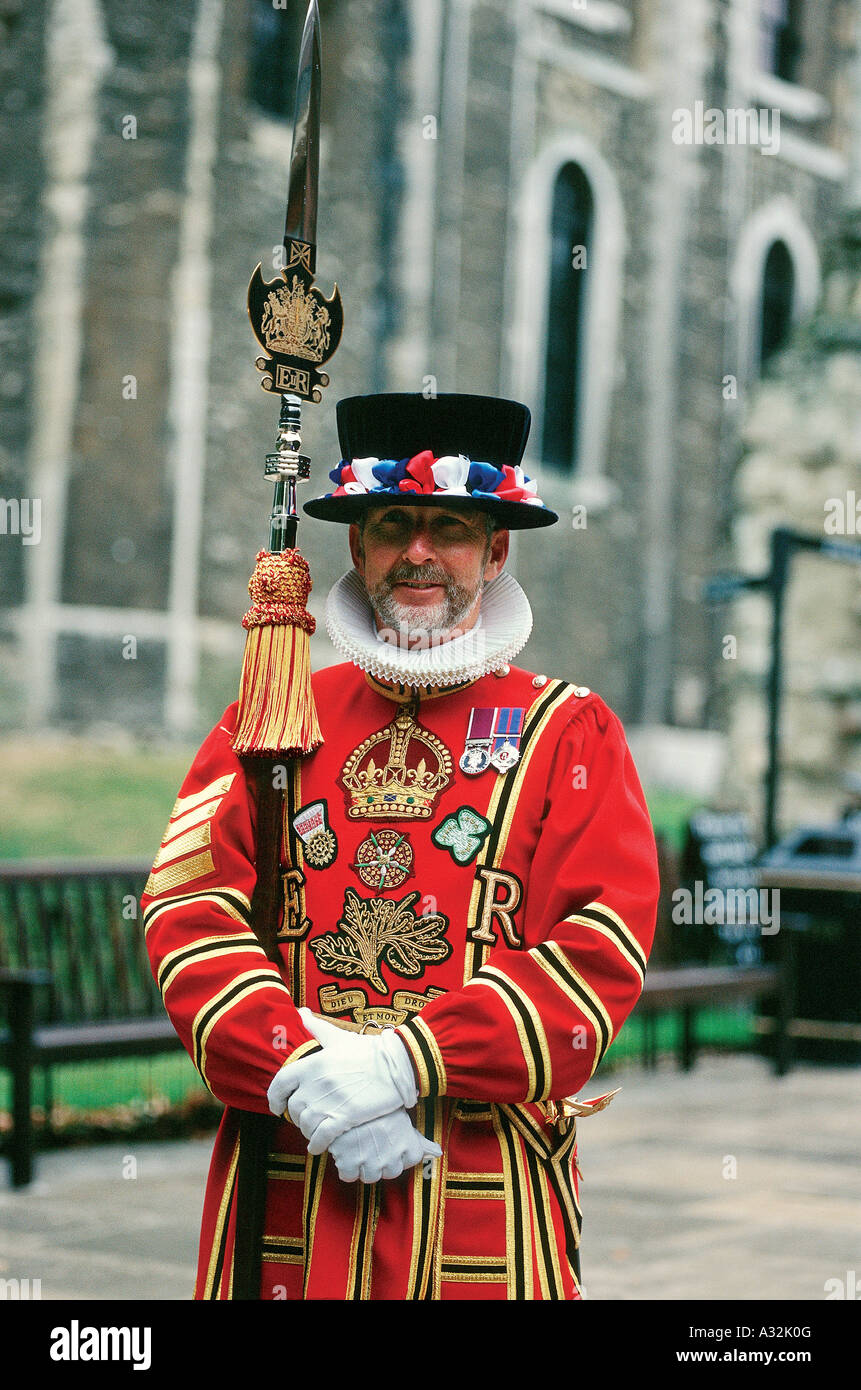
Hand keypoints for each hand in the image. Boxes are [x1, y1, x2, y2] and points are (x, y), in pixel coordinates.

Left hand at [267, 1008, 417, 1153]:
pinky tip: (318, 1146)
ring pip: (305, 1125)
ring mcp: (329, 1102)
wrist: (396, 1065)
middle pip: (293, 1108)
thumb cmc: (367, 1050)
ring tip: (314, 1131)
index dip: (274, 1098)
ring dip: (307, 1131)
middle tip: (305, 1118)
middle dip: (297, 1116)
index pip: (279, 1084)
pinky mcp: (344, 1117)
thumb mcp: (338, 1037)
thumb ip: (316, 1027)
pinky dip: (316, 1144)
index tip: (277, 1106)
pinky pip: (321, 1138)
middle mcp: (315, 1083)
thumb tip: (300, 1013)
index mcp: (312, 1063)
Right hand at [328, 1109, 441, 1183]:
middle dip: (383, 1160)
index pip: (411, 1160)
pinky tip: (346, 1150)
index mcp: (408, 1145)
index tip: (392, 1141)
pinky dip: (346, 1167)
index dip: (401, 1151)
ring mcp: (370, 1162)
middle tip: (374, 1143)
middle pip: (390, 1172)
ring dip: (364, 1165)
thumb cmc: (377, 1103)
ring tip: (359, 1145)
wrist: (348, 1097)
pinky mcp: (348, 1164)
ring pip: (370, 1176)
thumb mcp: (401, 1117)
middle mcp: (391, 1157)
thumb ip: (419, 1140)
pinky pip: (349, 1175)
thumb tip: (438, 1152)